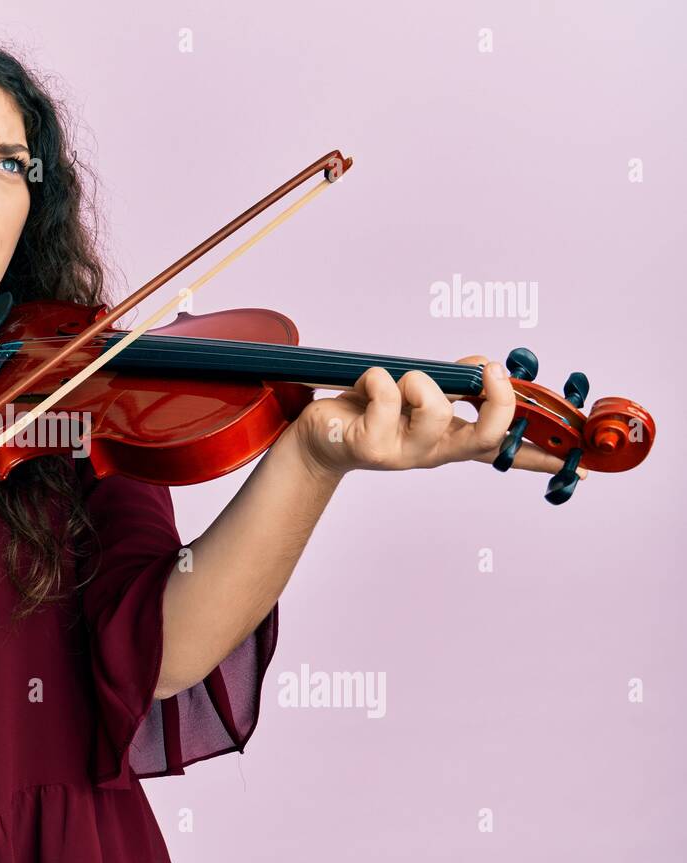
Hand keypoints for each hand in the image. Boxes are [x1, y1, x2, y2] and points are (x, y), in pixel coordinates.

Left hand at [287, 355, 587, 481]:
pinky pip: (385, 394)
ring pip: (432, 408)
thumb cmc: (371, 410)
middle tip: (485, 370)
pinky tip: (364, 387)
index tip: (577, 460)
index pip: (504, 450)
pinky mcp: (370, 447)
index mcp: (452, 440)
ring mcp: (403, 453)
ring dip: (416, 380)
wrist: (319, 438)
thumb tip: (484, 367)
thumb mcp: (419, 392)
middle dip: (495, 397)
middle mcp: (434, 452)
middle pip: (487, 435)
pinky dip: (376, 378)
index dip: (541, 455)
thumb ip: (454, 380)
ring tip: (396, 382)